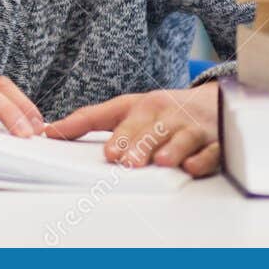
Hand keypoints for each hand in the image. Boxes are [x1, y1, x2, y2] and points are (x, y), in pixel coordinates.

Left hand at [42, 85, 220, 175]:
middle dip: (142, 146)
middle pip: (154, 132)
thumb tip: (50, 130)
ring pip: (183, 140)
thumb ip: (88, 119)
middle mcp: (169, 117)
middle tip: (129, 162)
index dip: (120, 139)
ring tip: (161, 162)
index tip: (110, 154)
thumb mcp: (124, 108)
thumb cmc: (161, 109)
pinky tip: (193, 166)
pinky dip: (204, 159)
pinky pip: (213, 151)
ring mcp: (194, 129)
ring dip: (173, 150)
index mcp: (145, 107)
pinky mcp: (217, 142)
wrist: (211, 101)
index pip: (130, 124)